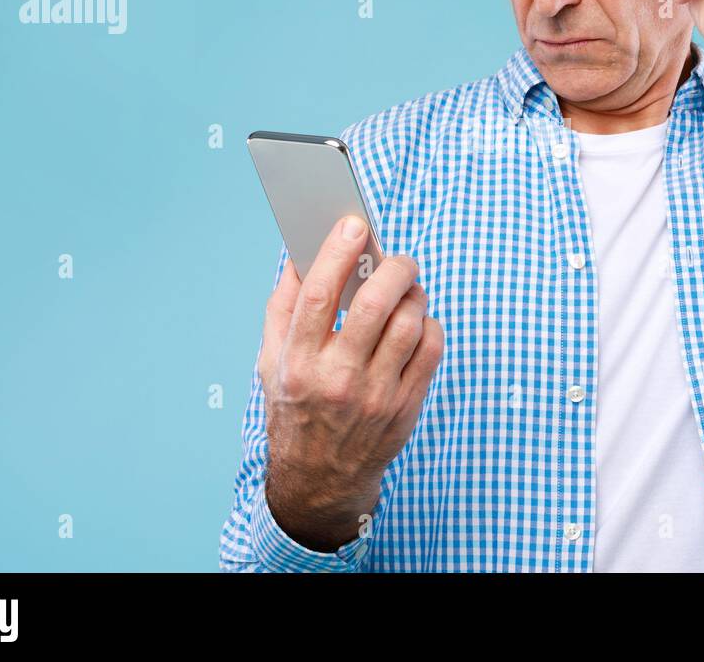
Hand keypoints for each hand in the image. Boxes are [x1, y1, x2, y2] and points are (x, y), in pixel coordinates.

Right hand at [257, 216, 443, 551]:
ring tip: (408, 287)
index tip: (355, 223)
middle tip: (396, 257)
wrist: (319, 480)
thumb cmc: (295, 408)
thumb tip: (301, 252)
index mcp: (297, 363)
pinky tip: (418, 320)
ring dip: (414, 294)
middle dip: (393, 267)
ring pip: (410, 324)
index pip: (319, 295)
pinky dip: (430, 325)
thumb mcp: (271, 361)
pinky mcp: (405, 408)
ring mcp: (375, 397)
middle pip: (375, 305)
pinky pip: (431, 351)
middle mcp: (337, 380)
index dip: (338, 252)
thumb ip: (283, 307)